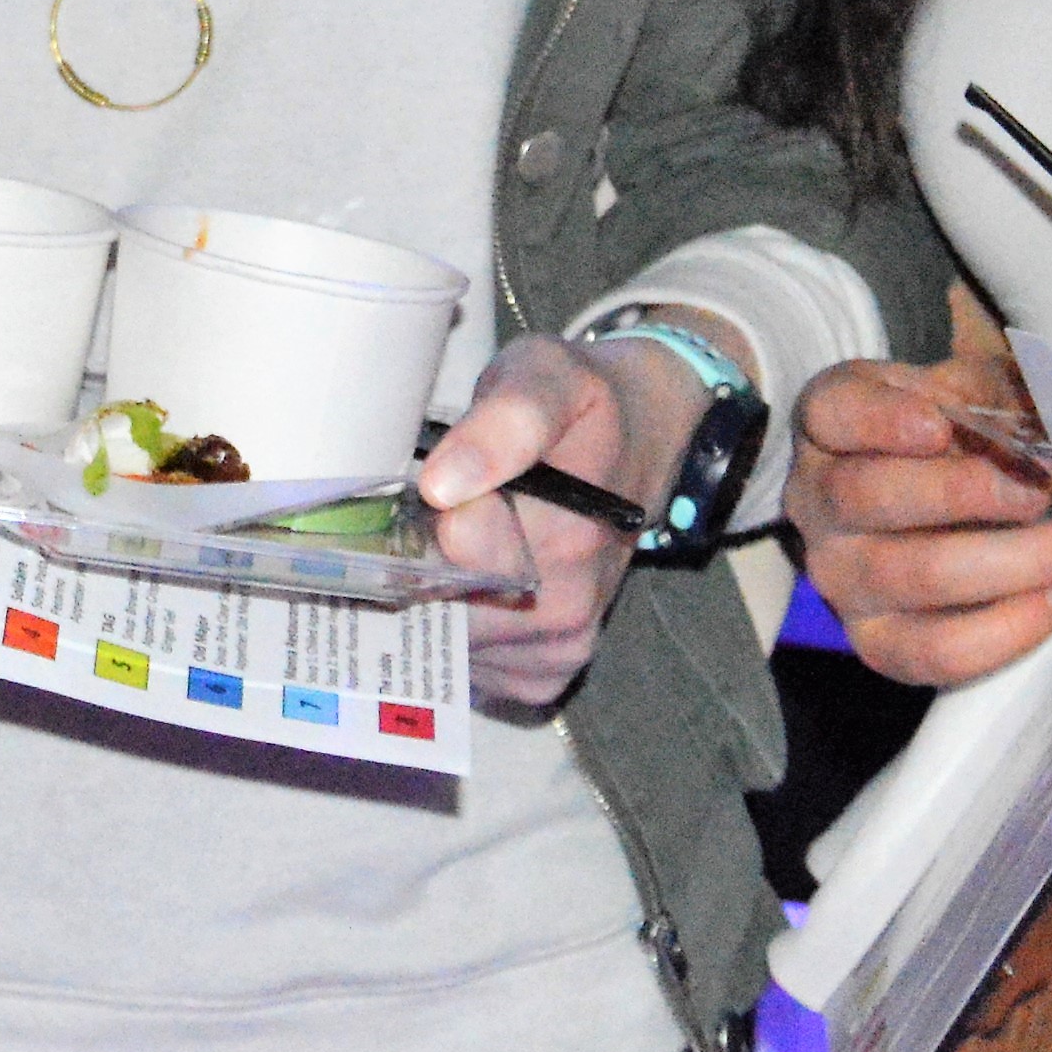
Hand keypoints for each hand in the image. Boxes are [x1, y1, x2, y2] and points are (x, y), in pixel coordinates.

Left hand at [413, 332, 701, 712]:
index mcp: (568, 531)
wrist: (644, 445)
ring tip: (436, 541)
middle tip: (415, 511)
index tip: (410, 489)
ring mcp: (558, 647)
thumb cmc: (584, 408)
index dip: (414, 518)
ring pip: (442, 642)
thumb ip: (504, 419)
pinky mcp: (544, 676)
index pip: (457, 549)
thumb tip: (443, 486)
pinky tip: (457, 581)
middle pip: (437, 603)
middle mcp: (567, 604)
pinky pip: (466, 668)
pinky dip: (448, 629)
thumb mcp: (548, 375)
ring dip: (423, 596)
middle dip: (407, 560)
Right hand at [793, 282, 1051, 684]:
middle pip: (868, 496)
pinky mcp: (875, 640)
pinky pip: (934, 651)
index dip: (880, 420)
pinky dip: (1006, 629)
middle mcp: (816, 500)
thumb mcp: (970, 392)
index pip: (834, 412)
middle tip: (1041, 490)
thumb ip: (1007, 403)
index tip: (938, 423)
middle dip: (964, 494)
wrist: (928, 502)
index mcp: (831, 422)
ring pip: (911, 575)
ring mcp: (839, 575)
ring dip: (1012, 562)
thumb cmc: (954, 437)